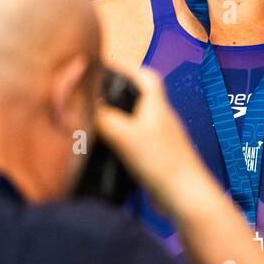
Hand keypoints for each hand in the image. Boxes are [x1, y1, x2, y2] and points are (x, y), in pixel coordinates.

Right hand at [93, 63, 212, 210]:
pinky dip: (117, 139)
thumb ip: (102, 117)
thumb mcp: (125, 135)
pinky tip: (102, 147)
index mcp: (157, 106)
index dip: (125, 67)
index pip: (146, 75)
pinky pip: (132, 140)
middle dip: (115, 91)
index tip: (101, 66)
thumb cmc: (160, 161)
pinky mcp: (155, 157)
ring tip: (89, 118)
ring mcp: (158, 138)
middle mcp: (159, 118)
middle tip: (89, 94)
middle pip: (138, 96)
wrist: (185, 197)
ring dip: (114, 117)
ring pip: (133, 119)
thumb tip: (79, 104)